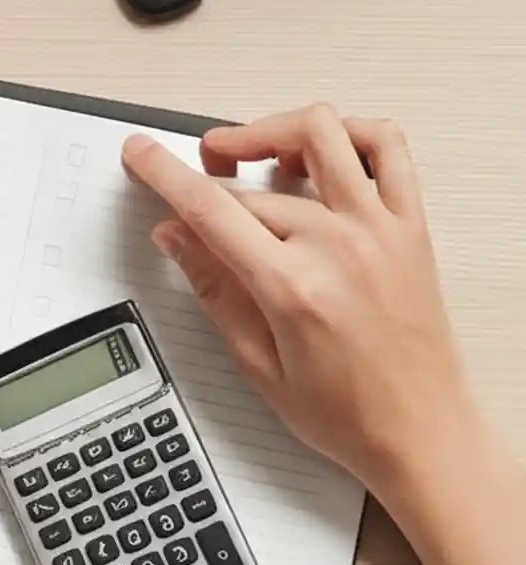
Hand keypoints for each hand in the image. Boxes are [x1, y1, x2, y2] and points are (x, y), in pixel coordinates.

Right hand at [122, 105, 477, 486]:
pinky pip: (387, 147)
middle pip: (250, 188)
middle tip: (187, 204)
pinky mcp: (409, 226)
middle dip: (206, 187)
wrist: (422, 432)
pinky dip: (349, 131)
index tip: (142, 153)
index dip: (165, 174)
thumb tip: (175, 238)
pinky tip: (320, 150)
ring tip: (244, 153)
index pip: (211, 210)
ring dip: (269, 132)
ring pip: (319, 136)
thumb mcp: (258, 364)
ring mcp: (379, 228)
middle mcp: (339, 247)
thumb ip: (214, 291)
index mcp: (292, 288)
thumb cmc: (348, 414)